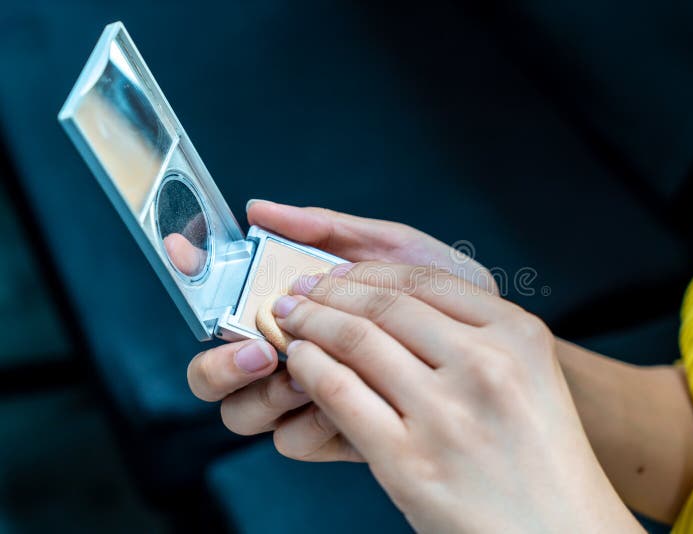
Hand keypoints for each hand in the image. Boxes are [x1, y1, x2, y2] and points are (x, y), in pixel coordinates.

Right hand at [186, 202, 494, 441]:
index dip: (194, 283)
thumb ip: (326, 230)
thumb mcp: (390, 250)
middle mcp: (287, 359)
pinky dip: (314, 418)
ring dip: (272, 390)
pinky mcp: (335, 438)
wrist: (495, 345)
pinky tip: (354, 398)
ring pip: (245, 412)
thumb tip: (259, 209)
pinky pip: (293, 440)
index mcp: (293, 312)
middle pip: (212, 374)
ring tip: (315, 367)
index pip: (220, 309)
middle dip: (223, 363)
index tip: (186, 259)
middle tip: (263, 349)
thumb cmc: (443, 293)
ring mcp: (307, 402)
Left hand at [271, 263, 640, 532]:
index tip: (340, 272)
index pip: (427, 280)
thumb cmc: (541, 459)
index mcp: (519, 336)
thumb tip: (395, 305)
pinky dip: (310, 368)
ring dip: (312, 323)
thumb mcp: (528, 379)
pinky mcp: (409, 461)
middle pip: (387, 305)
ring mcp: (446, 414)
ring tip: (291, 321)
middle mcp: (485, 366)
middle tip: (302, 291)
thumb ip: (477, 337)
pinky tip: (300, 362)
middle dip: (331, 291)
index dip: (369, 271)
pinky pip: (340, 392)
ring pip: (356, 341)